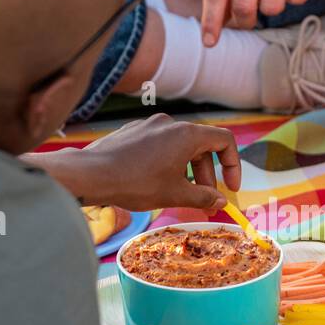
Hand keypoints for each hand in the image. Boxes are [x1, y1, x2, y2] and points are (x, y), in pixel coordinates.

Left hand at [24, 114, 240, 210]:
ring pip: (179, 146)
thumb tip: (220, 201)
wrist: (91, 174)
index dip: (233, 165)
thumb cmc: (136, 183)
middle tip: (203, 200)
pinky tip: (154, 182)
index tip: (230, 188)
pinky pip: (159, 145)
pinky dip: (166, 162)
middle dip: (207, 175)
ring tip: (178, 193)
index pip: (224, 140)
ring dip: (186, 170)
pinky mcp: (132, 132)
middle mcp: (169, 123)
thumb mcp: (175, 194)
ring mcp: (149, 125)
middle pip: (201, 146)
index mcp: (186, 134)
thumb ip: (203, 196)